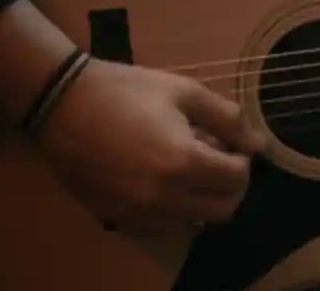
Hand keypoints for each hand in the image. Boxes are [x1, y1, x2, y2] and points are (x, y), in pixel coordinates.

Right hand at [35, 58, 267, 233]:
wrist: (61, 105)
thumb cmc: (126, 91)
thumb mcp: (185, 91)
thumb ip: (228, 118)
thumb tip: (257, 143)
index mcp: (183, 162)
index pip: (237, 177)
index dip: (242, 159)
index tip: (231, 143)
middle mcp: (164, 197)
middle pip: (223, 209)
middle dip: (231, 185)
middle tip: (219, 158)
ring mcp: (139, 213)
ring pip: (196, 224)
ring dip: (205, 201)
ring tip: (192, 170)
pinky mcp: (118, 218)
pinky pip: (164, 228)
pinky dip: (178, 212)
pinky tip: (167, 183)